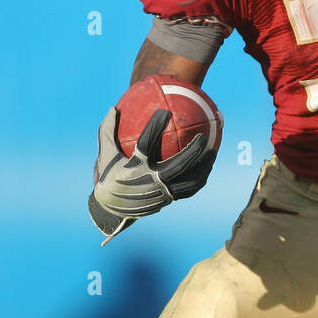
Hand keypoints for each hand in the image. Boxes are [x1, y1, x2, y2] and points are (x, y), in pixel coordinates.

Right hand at [87, 107, 216, 240]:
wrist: (110, 210)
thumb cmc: (108, 176)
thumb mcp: (105, 154)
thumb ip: (108, 131)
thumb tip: (112, 108)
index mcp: (133, 167)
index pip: (146, 145)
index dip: (155, 128)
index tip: (166, 112)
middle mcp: (149, 181)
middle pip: (178, 165)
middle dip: (193, 150)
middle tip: (202, 137)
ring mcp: (161, 193)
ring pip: (189, 181)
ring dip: (203, 166)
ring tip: (212, 153)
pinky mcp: (167, 200)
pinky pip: (189, 190)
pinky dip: (199, 178)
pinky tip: (205, 167)